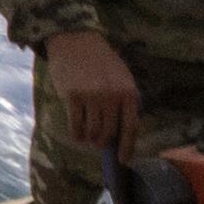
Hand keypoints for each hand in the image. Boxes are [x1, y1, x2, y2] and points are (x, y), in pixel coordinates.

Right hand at [46, 29, 141, 157]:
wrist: (76, 42)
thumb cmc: (101, 63)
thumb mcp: (122, 79)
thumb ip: (124, 104)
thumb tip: (122, 137)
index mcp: (129, 92)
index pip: (131, 127)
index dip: (127, 147)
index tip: (122, 161)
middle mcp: (112, 96)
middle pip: (109, 134)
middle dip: (103, 142)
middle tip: (99, 141)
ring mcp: (92, 97)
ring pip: (92, 133)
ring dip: (89, 139)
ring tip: (88, 134)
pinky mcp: (72, 97)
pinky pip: (76, 128)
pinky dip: (77, 135)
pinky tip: (77, 132)